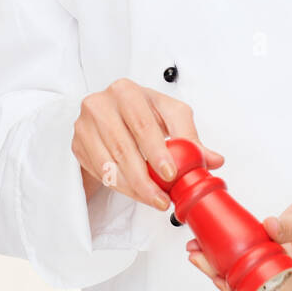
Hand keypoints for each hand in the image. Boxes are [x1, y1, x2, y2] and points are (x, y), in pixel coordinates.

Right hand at [73, 78, 222, 212]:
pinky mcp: (77, 144)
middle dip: (145, 178)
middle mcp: (101, 103)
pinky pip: (99, 172)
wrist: (112, 116)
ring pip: (109, 163)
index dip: (157, 151)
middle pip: (123, 146)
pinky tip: (135, 192)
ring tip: (154, 199)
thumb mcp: (169, 117)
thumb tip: (214, 160)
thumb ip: (190, 138)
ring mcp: (84, 124)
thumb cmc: (143, 113)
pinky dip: (119, 186)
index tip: (170, 174)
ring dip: (134, 188)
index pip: (142, 123)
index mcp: (126, 90)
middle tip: (162, 198)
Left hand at [186, 182, 291, 290]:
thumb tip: (268, 228)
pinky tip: (210, 244)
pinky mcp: (278, 255)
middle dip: (224, 279)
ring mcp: (286, 270)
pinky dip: (231, 253)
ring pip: (248, 277)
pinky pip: (250, 259)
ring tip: (196, 252)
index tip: (222, 279)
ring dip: (222, 267)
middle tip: (200, 261)